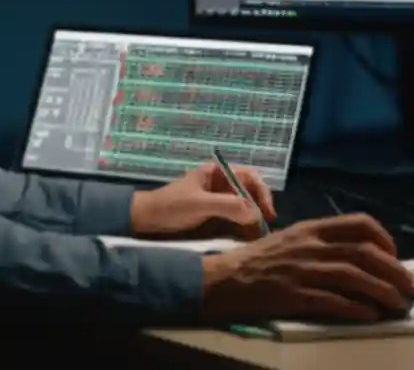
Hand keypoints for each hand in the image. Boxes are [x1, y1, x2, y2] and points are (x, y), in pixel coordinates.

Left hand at [129, 161, 276, 239]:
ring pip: (245, 208)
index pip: (250, 177)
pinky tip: (246, 239)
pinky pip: (235, 221)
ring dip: (253, 221)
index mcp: (218, 174)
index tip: (267, 212)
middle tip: (265, 228)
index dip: (262, 193)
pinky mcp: (214, 217)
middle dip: (260, 209)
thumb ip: (228, 206)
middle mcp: (221, 186)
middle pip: (250, 193)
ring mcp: (218, 202)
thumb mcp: (199, 204)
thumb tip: (255, 214)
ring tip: (257, 237)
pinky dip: (243, 229)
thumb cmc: (170, 206)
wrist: (146, 221)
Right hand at [199, 213, 413, 321]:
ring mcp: (302, 270)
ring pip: (354, 276)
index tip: (395, 257)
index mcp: (310, 229)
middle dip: (394, 271)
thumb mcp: (289, 241)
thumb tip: (357, 260)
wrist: (222, 279)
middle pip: (364, 252)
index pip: (359, 224)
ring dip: (383, 291)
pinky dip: (356, 308)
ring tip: (399, 305)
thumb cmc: (256, 262)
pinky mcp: (293, 295)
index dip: (385, 240)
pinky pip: (333, 301)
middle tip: (409, 289)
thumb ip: (320, 244)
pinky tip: (371, 315)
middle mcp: (310, 246)